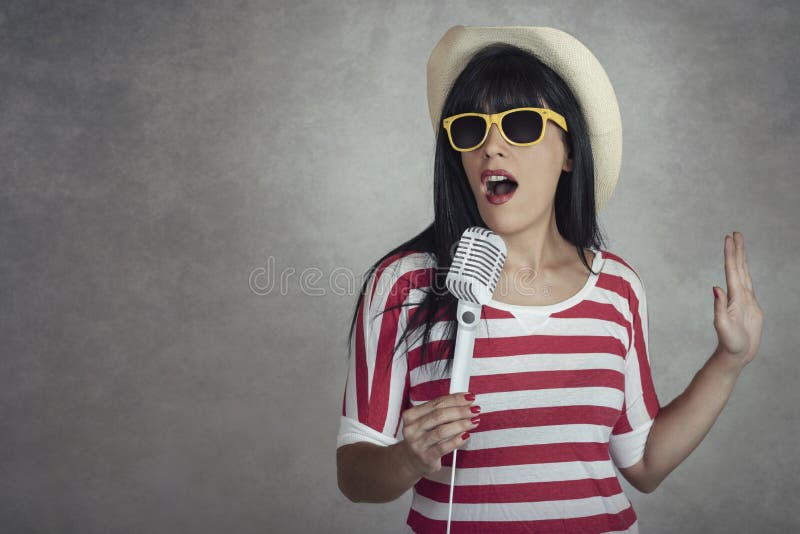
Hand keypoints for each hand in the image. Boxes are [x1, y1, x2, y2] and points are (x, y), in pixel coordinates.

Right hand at [396, 392, 479, 475]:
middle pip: (439, 415)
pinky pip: (444, 447)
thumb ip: (440, 411)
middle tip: (474, 409)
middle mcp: (412, 429)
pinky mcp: (426, 457)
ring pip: (442, 431)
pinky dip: (457, 440)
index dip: (455, 399)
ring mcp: (418, 444)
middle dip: (460, 411)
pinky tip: (466, 435)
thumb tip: (464, 402)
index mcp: (411, 415)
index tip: (469, 397)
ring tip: (474, 421)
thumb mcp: (425, 422)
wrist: (411, 461)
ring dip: (461, 424)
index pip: (436, 403)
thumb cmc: (422, 438)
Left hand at [713, 232, 762, 368]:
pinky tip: (744, 268)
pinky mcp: (751, 307)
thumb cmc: (729, 343)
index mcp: (732, 296)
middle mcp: (737, 295)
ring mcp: (744, 300)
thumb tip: (716, 288)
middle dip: (737, 250)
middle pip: (738, 267)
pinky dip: (747, 274)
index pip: (731, 270)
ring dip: (741, 258)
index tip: (729, 238)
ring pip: (744, 274)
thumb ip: (719, 307)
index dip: (731, 254)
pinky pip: (749, 285)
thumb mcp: (723, 325)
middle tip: (735, 233)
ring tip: (740, 243)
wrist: (735, 354)